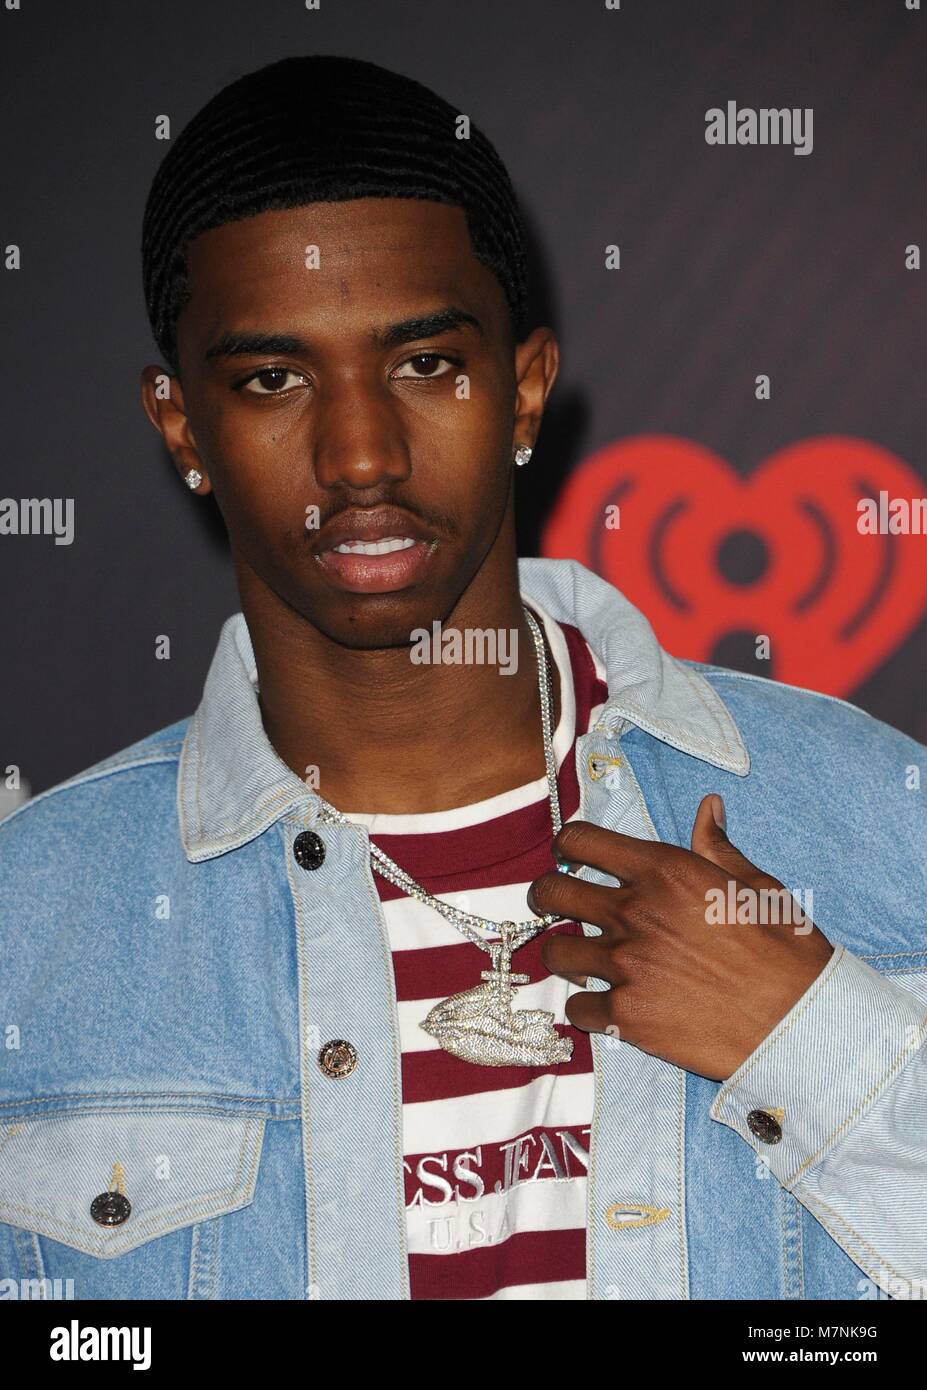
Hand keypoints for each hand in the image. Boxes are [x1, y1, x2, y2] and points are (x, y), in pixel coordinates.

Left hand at [526, 794, 833, 1080]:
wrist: (802, 1025)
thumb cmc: (787, 954)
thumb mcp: (759, 888)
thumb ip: (719, 849)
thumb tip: (708, 807)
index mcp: (665, 871)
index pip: (580, 840)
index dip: (566, 846)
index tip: (568, 858)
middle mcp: (635, 912)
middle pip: (551, 892)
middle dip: (545, 896)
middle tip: (553, 906)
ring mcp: (626, 966)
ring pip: (555, 952)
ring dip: (564, 954)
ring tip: (580, 961)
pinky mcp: (627, 1018)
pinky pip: (576, 1009)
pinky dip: (585, 1009)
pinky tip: (604, 1007)